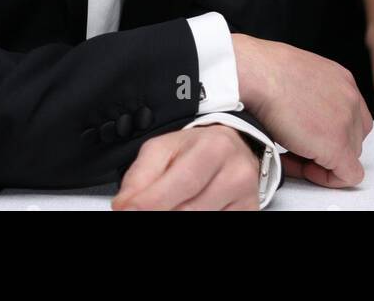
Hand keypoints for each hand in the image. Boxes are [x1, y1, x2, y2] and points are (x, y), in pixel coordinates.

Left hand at [112, 124, 261, 210]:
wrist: (232, 148)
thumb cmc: (194, 149)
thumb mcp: (161, 150)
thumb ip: (139, 176)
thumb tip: (124, 206)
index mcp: (213, 149)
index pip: (181, 183)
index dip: (151, 202)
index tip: (127, 211)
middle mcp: (236, 174)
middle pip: (192, 210)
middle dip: (161, 214)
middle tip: (139, 213)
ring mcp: (246, 198)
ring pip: (203, 220)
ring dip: (177, 219)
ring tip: (166, 207)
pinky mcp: (249, 213)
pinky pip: (220, 224)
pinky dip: (197, 221)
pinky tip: (184, 210)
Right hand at [232, 34, 370, 186]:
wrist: (255, 74)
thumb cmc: (261, 70)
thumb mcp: (295, 73)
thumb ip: (306, 92)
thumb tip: (297, 111)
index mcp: (340, 79)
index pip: (351, 115)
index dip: (329, 130)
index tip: (305, 134)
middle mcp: (350, 98)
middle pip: (353, 137)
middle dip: (326, 146)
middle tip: (297, 147)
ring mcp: (347, 122)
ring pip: (350, 156)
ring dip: (322, 160)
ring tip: (292, 154)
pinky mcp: (338, 146)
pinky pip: (348, 175)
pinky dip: (327, 178)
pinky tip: (303, 168)